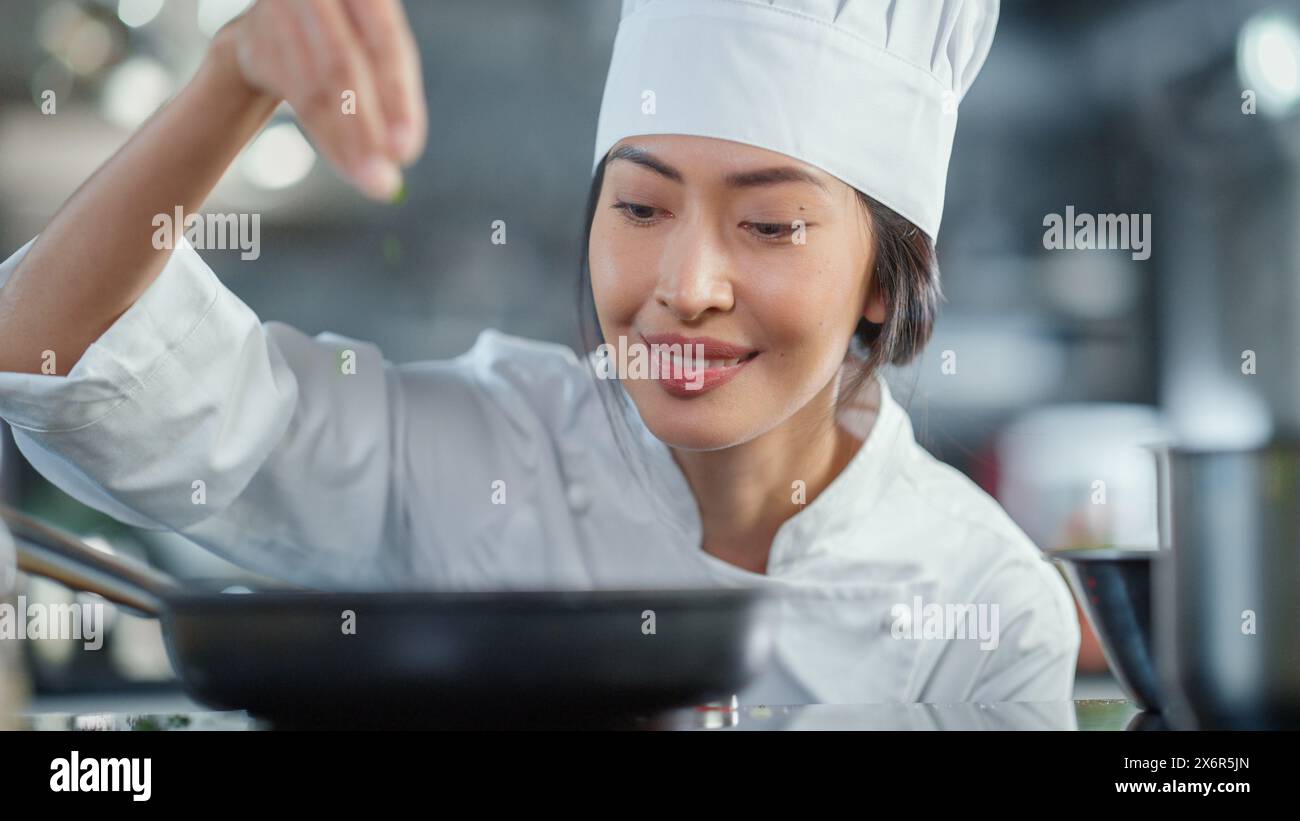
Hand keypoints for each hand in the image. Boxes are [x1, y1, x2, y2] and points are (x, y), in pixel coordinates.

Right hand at [217, 0, 426, 199]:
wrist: (277, 15)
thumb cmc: (348, 31)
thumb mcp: (375, 40)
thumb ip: (391, 86)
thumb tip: (400, 153)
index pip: (384, 41)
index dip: (397, 97)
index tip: (406, 150)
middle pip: (341, 66)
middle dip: (364, 130)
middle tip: (383, 182)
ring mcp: (280, 12)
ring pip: (312, 89)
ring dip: (343, 143)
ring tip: (370, 180)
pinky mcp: (253, 41)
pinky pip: (295, 98)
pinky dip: (326, 137)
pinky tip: (347, 165)